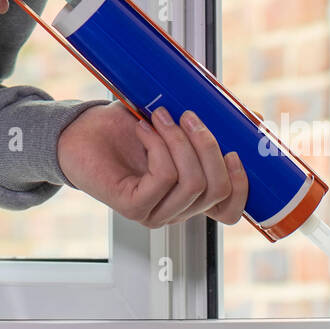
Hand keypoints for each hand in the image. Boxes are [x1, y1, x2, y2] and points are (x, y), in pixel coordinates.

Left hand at [56, 100, 247, 227]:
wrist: (76, 133)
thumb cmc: (122, 129)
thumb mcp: (173, 123)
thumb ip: (205, 124)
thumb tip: (253, 115)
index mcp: (190, 197)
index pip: (229, 212)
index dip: (242, 186)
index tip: (236, 150)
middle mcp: (176, 211)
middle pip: (216, 190)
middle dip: (208, 146)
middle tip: (189, 115)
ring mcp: (154, 213)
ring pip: (192, 183)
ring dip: (179, 142)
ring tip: (159, 116)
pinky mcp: (133, 207)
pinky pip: (164, 178)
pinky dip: (158, 147)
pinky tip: (143, 129)